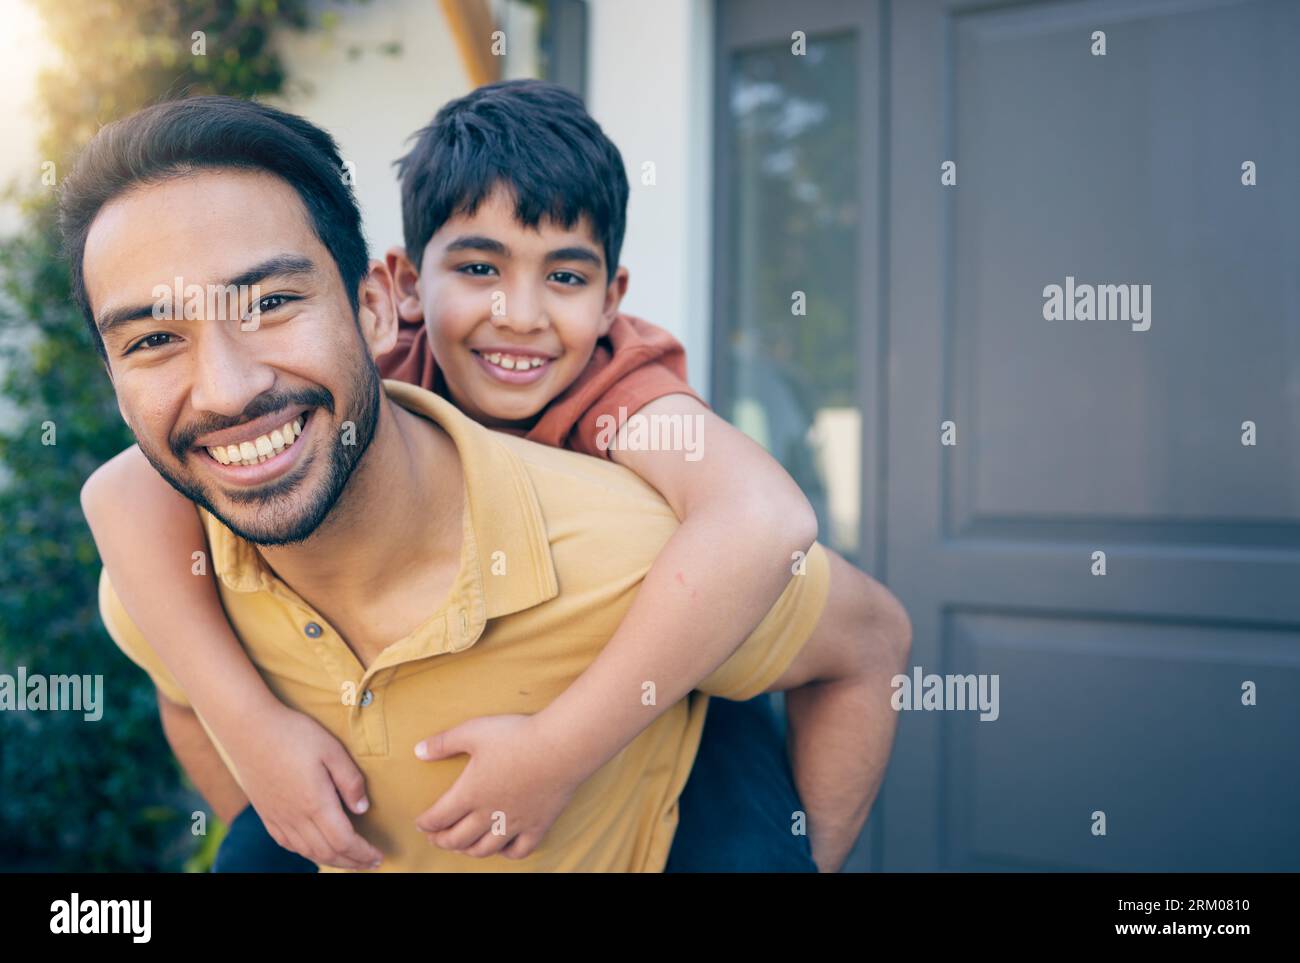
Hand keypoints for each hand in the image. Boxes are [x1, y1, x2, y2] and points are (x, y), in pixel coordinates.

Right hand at [227, 703, 383, 869]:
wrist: (248, 729)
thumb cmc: (293, 734)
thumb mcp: (332, 750)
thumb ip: (351, 781)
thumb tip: (362, 808)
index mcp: (315, 803)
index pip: (344, 841)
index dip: (363, 853)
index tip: (379, 856)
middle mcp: (295, 817)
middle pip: (328, 852)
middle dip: (352, 862)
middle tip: (371, 863)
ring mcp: (278, 818)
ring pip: (308, 852)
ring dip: (332, 860)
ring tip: (350, 861)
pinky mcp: (266, 814)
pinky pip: (288, 844)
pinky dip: (308, 853)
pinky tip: (315, 850)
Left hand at [412, 714, 581, 860]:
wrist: (561, 746)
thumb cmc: (516, 736)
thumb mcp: (474, 731)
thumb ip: (444, 743)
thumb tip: (418, 751)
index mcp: (469, 793)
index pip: (438, 818)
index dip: (425, 823)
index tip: (420, 823)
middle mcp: (489, 814)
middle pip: (457, 839)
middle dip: (442, 840)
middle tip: (436, 837)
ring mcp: (514, 823)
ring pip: (485, 849)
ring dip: (468, 850)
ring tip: (462, 845)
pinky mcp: (538, 825)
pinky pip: (519, 850)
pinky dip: (506, 853)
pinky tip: (502, 846)